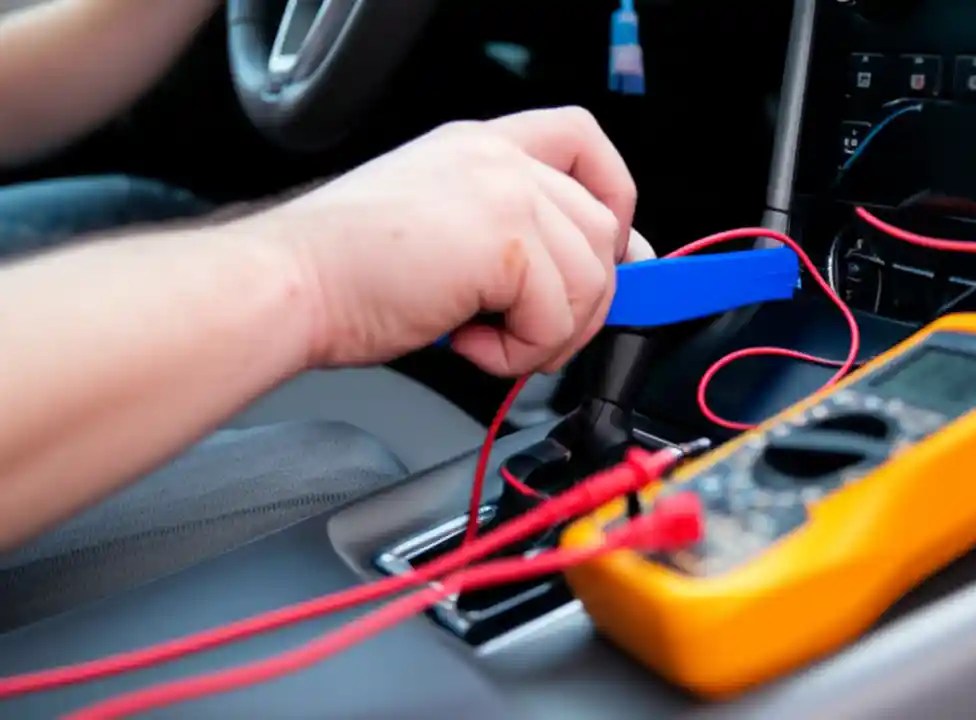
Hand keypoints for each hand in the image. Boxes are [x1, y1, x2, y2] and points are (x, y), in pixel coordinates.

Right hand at [259, 107, 653, 375]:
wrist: (290, 285)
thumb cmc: (344, 269)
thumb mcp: (442, 227)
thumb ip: (512, 231)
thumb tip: (592, 272)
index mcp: (481, 146)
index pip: (583, 139)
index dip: (614, 197)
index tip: (610, 251)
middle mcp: (499, 160)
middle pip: (602, 229)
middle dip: (583, 300)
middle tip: (528, 333)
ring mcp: (505, 195)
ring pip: (590, 282)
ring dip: (547, 335)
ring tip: (486, 340)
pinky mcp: (505, 244)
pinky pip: (556, 320)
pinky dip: (519, 354)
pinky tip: (467, 344)